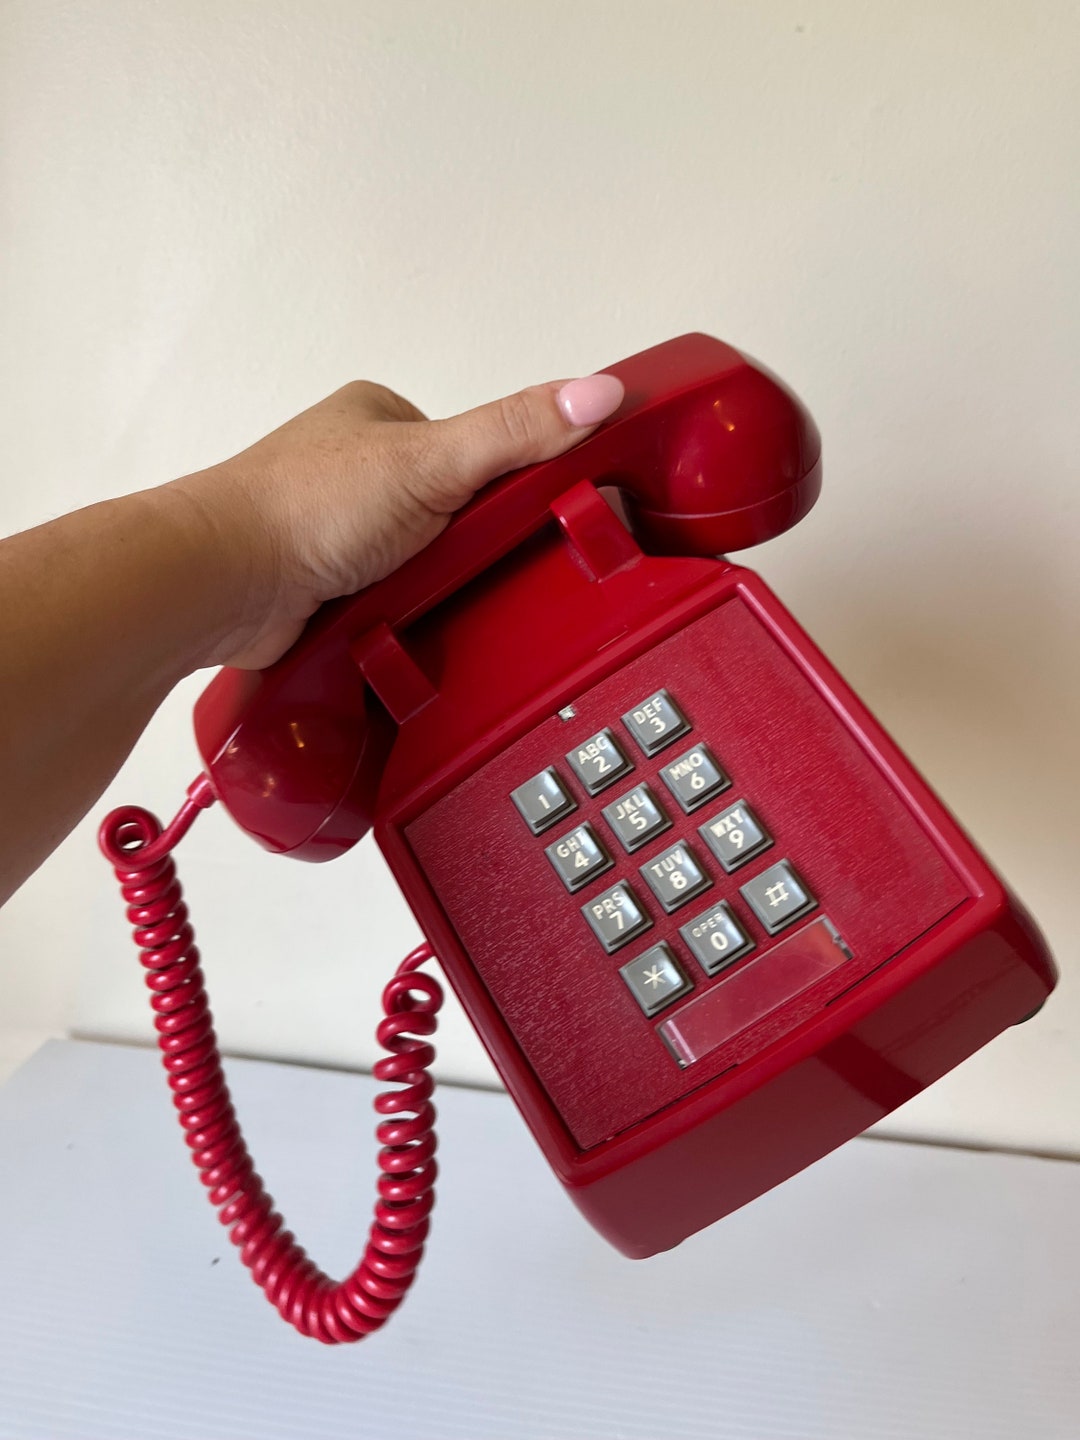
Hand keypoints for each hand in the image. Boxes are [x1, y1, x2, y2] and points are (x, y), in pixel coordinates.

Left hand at [173, 371, 624, 668]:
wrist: (224, 586)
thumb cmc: (301, 508)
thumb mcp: (431, 460)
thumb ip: (516, 431)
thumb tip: (598, 392)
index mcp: (384, 418)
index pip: (484, 446)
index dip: (514, 485)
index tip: (537, 513)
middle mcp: (363, 471)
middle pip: (460, 512)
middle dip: (471, 547)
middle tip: (474, 567)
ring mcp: (347, 531)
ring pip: (430, 565)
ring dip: (438, 588)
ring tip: (433, 600)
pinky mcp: (335, 589)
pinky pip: (398, 606)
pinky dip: (408, 620)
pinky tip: (409, 625)